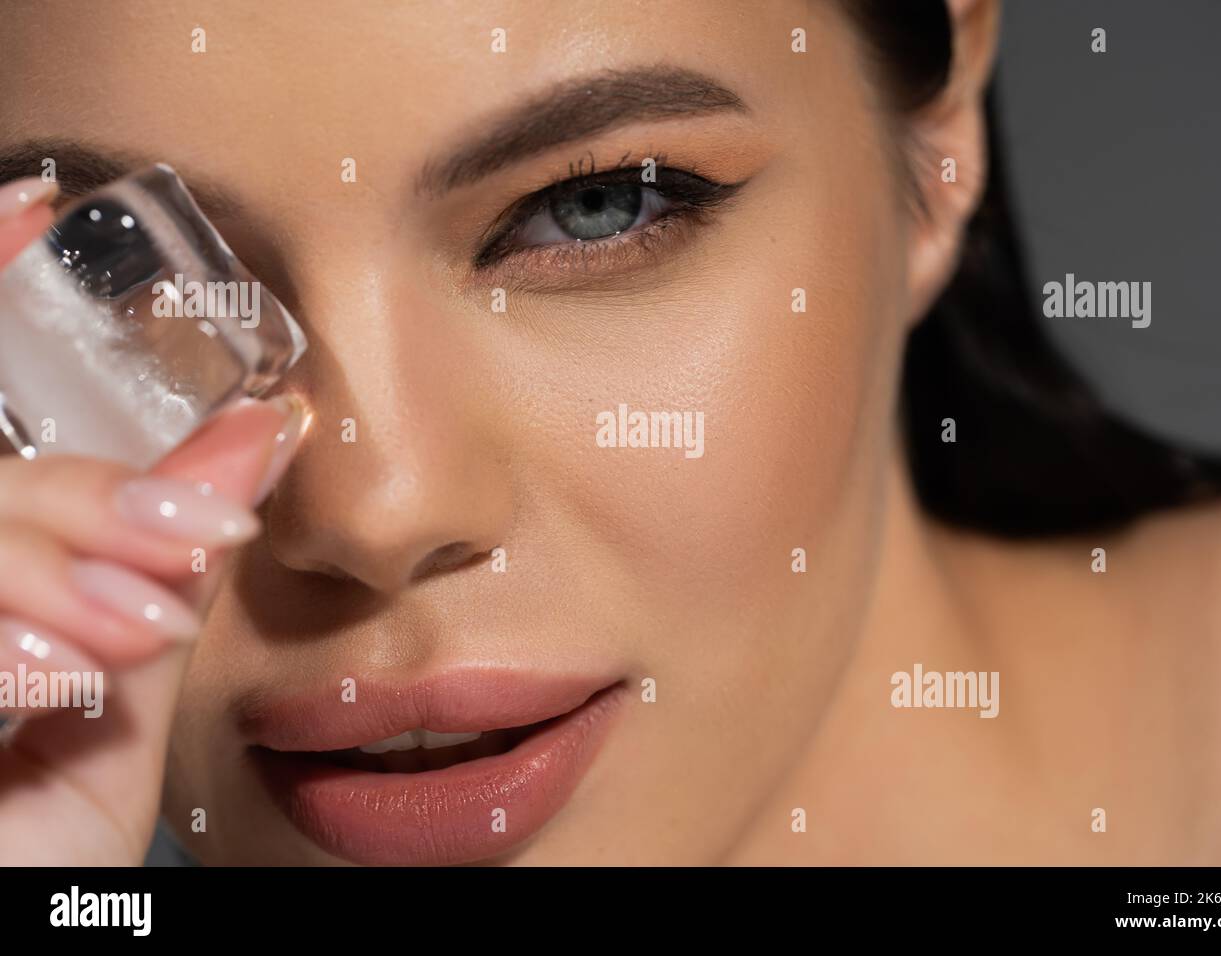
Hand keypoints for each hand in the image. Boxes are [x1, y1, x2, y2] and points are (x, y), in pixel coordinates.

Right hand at [0, 176, 302, 863]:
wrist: (34, 923)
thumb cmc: (47, 833)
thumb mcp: (117, 695)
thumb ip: (155, 563)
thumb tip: (255, 430)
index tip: (39, 201)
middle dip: (78, 500)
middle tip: (188, 542)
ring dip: (47, 566)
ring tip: (131, 636)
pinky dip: (4, 632)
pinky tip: (49, 681)